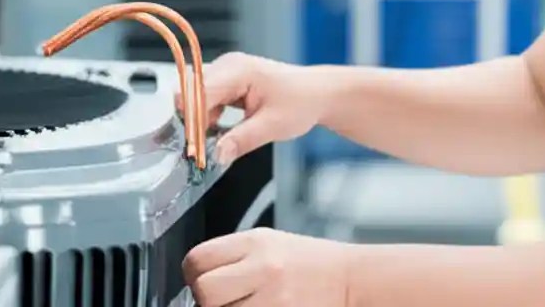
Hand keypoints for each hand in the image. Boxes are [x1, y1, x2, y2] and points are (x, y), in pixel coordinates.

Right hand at [181, 52, 327, 164]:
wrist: (317, 93)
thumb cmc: (301, 102)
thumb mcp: (272, 126)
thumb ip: (241, 140)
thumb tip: (217, 154)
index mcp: (238, 71)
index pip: (199, 92)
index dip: (193, 119)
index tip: (195, 145)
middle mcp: (227, 65)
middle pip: (191, 90)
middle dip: (193, 118)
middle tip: (204, 144)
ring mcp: (226, 71)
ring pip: (195, 95)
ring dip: (200, 118)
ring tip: (218, 135)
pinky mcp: (227, 80)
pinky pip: (205, 97)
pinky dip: (208, 114)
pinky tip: (220, 127)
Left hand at [183, 228, 358, 305]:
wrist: (351, 281)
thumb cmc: (309, 264)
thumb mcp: (269, 243)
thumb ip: (232, 256)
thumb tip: (196, 276)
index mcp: (255, 243)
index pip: (197, 259)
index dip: (193, 274)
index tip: (201, 280)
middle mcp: (264, 270)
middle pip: (205, 291)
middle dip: (206, 299)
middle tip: (221, 300)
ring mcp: (274, 300)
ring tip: (244, 304)